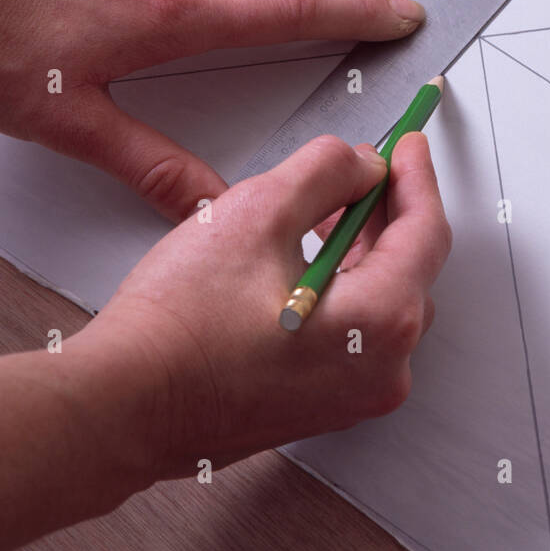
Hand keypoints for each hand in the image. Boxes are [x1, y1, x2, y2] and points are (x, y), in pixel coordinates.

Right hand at [70, 132, 451, 478]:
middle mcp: (381, 371)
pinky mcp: (320, 405)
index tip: (406, 144)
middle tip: (362, 169)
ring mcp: (352, 397)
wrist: (122, 406)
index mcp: (381, 323)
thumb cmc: (180, 327)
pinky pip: (354, 332)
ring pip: (381, 300)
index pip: (427, 231)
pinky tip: (303, 258)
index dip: (416, 175)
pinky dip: (342, 287)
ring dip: (360, 248)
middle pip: (410, 267)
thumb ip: (328, 172)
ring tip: (321, 209)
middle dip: (387, 211)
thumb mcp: (260, 211)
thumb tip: (362, 166)